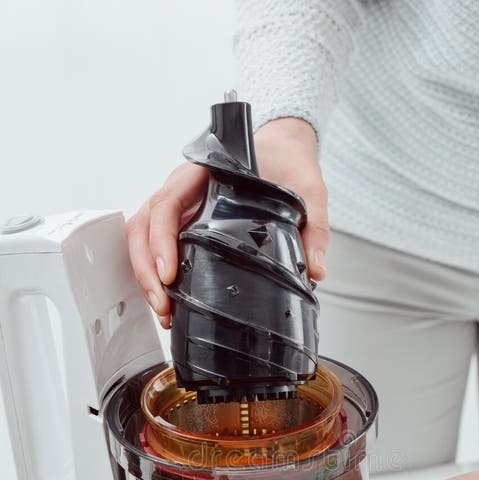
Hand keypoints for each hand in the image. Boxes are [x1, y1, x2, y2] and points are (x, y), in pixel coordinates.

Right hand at [126, 117, 327, 327]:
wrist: (283, 150)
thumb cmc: (287, 161)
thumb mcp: (308, 190)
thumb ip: (314, 228)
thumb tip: (315, 270)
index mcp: (204, 174)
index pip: (167, 204)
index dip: (161, 240)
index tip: (169, 273)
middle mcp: (183, 189)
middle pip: (144, 226)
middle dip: (146, 269)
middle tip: (164, 305)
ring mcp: (180, 206)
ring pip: (143, 237)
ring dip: (146, 275)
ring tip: (164, 311)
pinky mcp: (183, 223)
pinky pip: (155, 245)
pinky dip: (155, 273)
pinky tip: (169, 302)